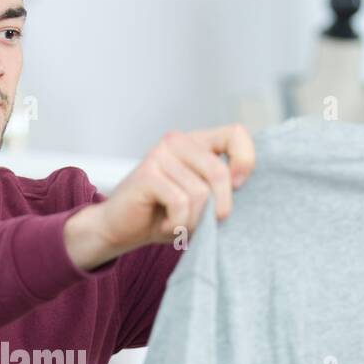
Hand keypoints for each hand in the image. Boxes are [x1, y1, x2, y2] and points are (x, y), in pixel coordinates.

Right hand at [64, 123, 254, 269]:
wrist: (118, 229)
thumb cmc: (162, 216)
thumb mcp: (200, 200)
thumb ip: (220, 188)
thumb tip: (242, 186)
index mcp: (196, 143)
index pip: (236, 134)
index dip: (245, 161)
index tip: (238, 186)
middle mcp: (178, 141)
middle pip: (220, 172)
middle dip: (219, 207)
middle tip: (206, 226)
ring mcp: (161, 154)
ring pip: (200, 193)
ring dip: (192, 221)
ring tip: (177, 225)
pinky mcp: (148, 173)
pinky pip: (180, 202)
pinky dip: (177, 224)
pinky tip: (164, 226)